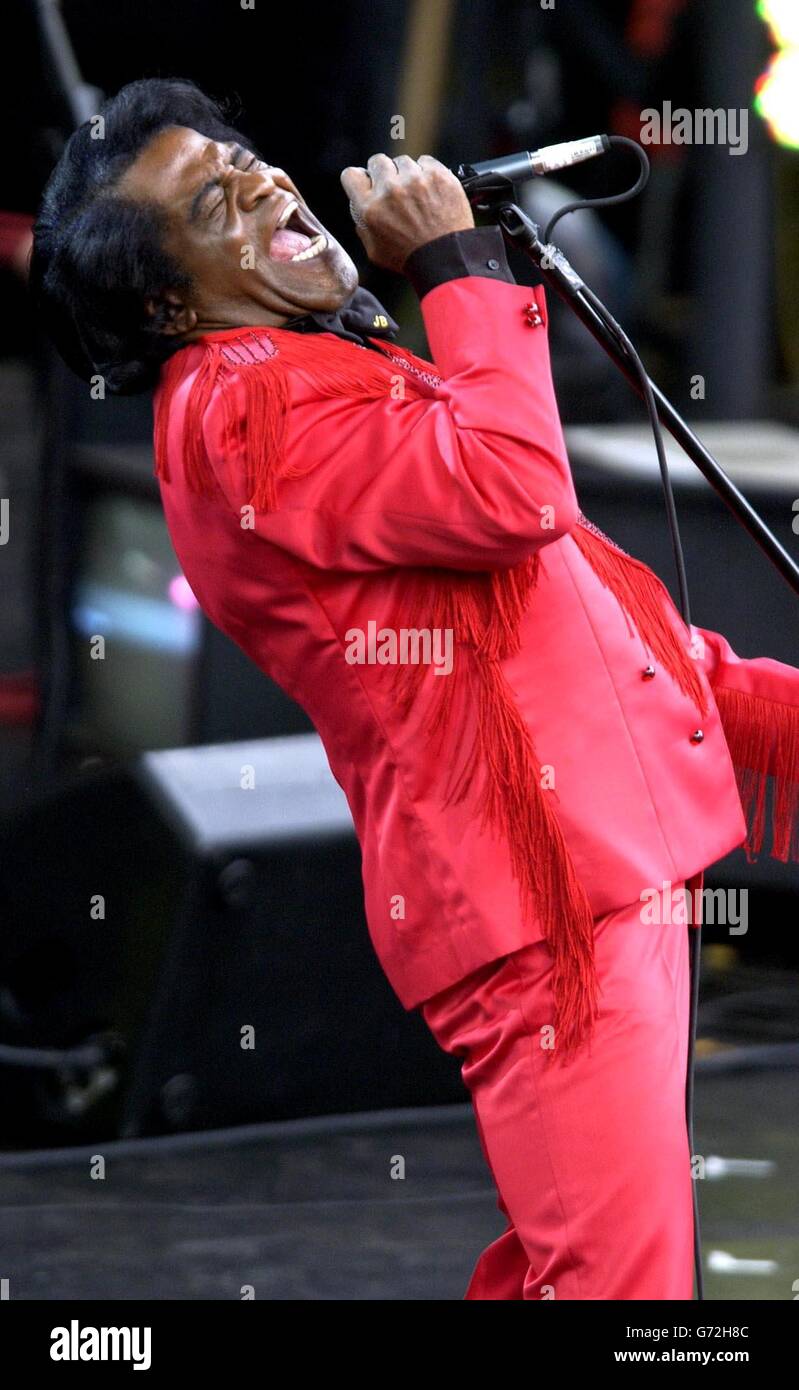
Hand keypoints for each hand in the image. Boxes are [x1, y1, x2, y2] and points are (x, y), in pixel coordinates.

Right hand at [340, 153, 473, 271]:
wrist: (446, 259)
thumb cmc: (412, 258)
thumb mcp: (375, 251)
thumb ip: (363, 226)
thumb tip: (361, 206)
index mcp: (370, 208)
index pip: (351, 175)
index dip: (360, 178)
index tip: (368, 182)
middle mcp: (390, 190)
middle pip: (378, 161)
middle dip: (384, 173)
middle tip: (394, 189)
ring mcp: (415, 180)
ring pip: (403, 162)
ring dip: (407, 174)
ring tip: (416, 195)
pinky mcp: (437, 175)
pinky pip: (426, 162)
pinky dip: (427, 173)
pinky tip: (430, 190)